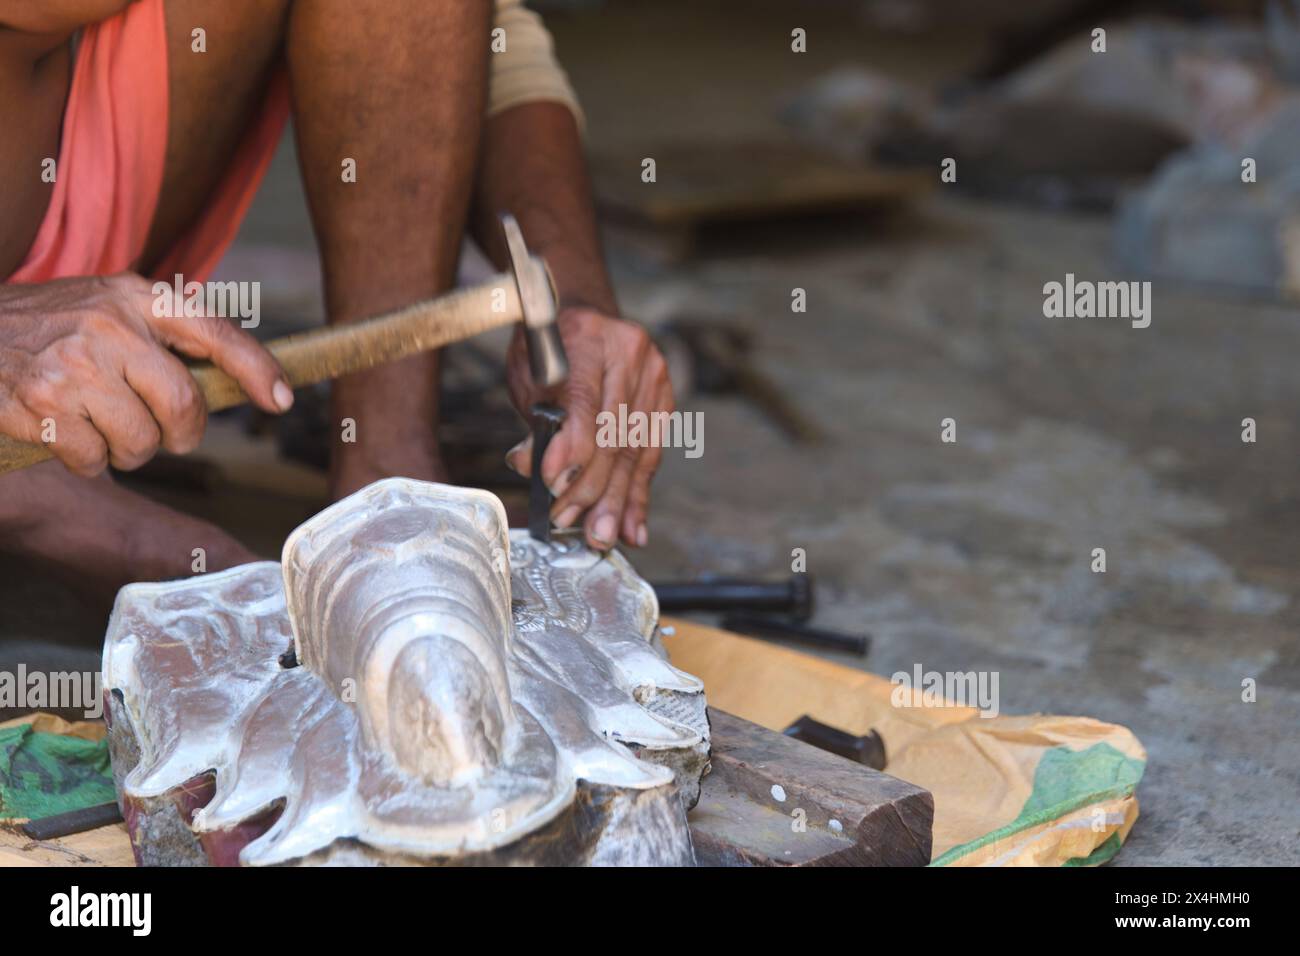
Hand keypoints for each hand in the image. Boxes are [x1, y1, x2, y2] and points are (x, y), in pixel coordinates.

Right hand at [0, 273, 291, 475]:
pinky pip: (90, 459)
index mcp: (137, 298)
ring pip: (138, 443)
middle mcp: (108, 326)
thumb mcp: (110, 307)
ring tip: (100, 426)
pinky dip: (84, 461)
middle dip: (178, 435)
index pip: (216, 332)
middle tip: (160, 435)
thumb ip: (164, 334)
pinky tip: (63, 432)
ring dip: (125, 452)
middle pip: (182, 406)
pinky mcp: (35, 403)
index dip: (257, 369)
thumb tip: (242, 383)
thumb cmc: (51, 328)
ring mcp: (69, 365)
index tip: (283, 401)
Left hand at [505, 307, 672, 550]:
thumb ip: (534, 421)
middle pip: (614, 434)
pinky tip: (632, 525)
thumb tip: (528, 465)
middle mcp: (629, 352)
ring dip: (617, 500)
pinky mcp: (665, 398)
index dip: (571, 450)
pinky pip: (651, 453)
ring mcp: (654, 374)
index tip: (553, 486)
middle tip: (576, 527)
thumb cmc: (549, 353)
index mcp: (588, 337)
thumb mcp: (528, 378)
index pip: (584, 403)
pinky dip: (638, 493)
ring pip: (635, 450)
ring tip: (603, 535)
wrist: (582, 319)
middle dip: (593, 488)